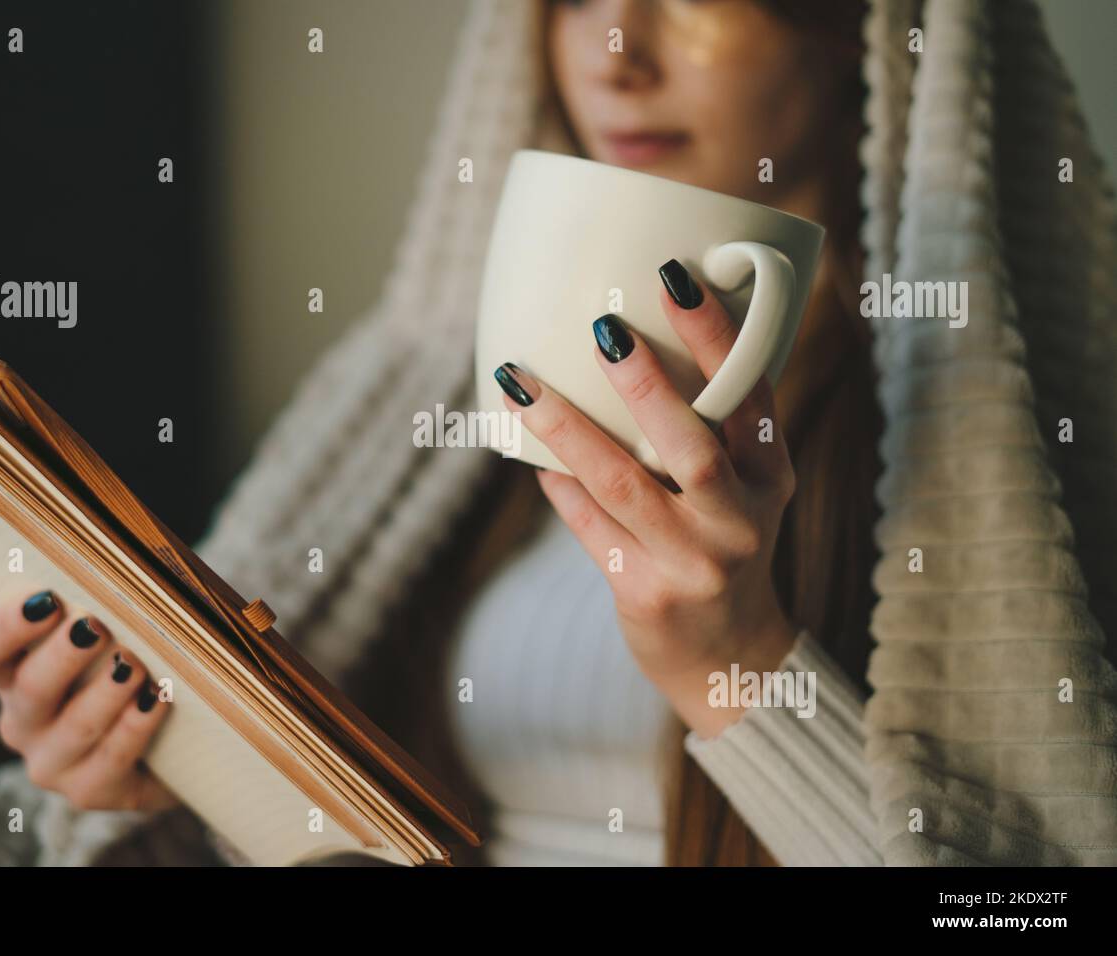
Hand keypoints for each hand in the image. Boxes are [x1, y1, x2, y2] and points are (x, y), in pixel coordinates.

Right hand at [0, 590, 176, 809]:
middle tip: (98, 626)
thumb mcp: (113, 632)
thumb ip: (102, 599)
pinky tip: (158, 699)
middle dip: (64, 655)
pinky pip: (110, 759)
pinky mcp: (90, 791)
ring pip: (75, 726)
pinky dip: (136, 726)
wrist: (173, 741)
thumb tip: (125, 551)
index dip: (6, 626)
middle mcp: (23, 721)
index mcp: (12, 674)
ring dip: (107, 691)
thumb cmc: (134, 665)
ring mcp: (52, 762)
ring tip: (136, 663)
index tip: (47, 599)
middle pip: (30, 688)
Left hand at [493, 263, 797, 737]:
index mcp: (771, 477)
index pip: (750, 394)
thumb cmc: (725, 547)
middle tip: (604, 329)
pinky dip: (559, 489)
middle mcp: (740, 519)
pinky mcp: (646, 595)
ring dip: (569, 429)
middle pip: (691, 443)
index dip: (716, 335)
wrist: (730, 658)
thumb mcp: (745, 490)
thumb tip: (629, 340)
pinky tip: (530, 456)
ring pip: (623, 484)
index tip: (676, 278)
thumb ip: (713, 430)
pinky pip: (591, 529)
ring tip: (521, 384)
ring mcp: (694, 562)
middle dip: (645, 383)